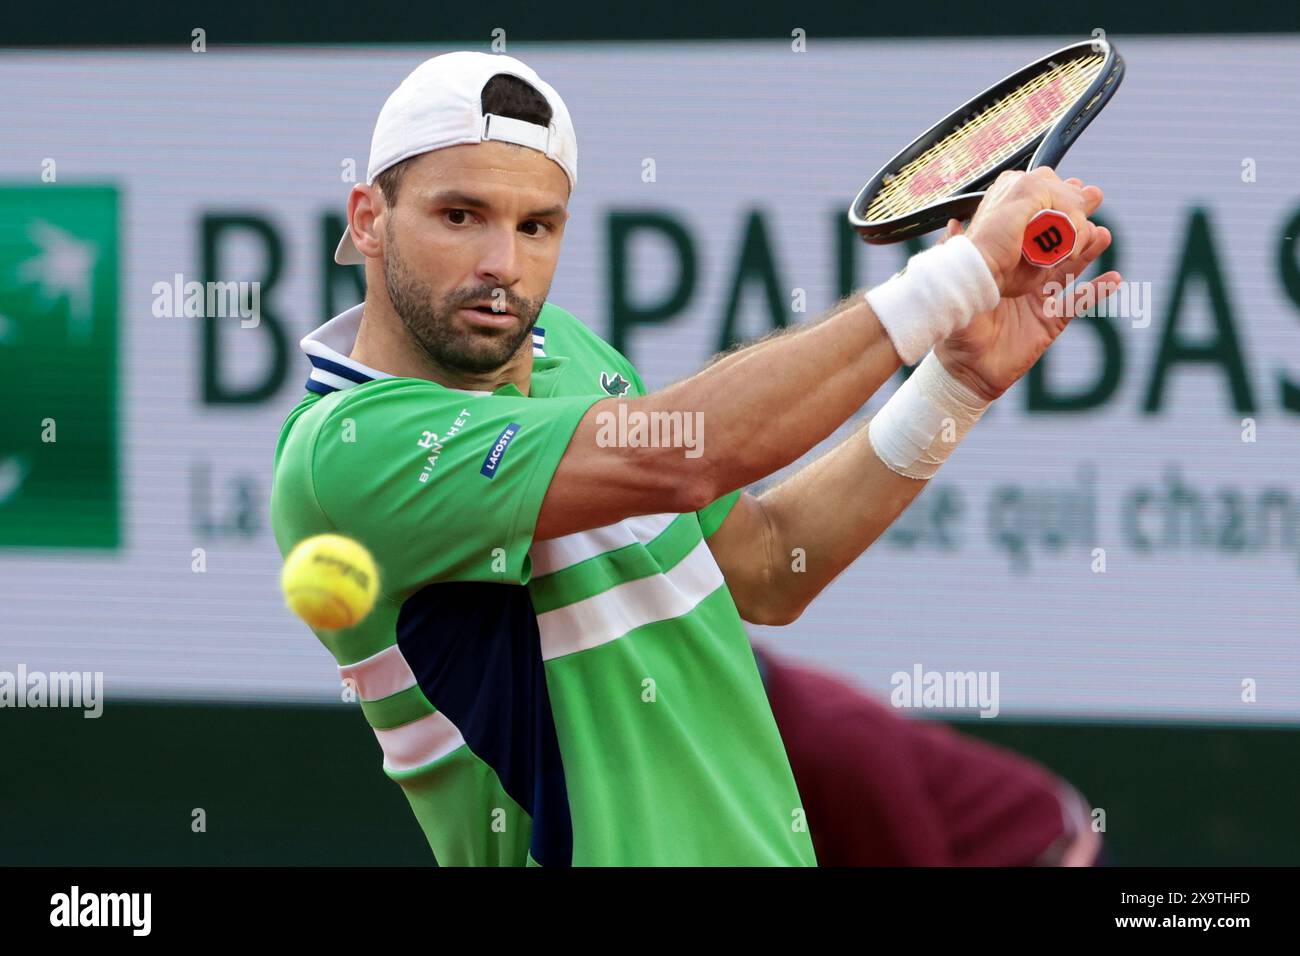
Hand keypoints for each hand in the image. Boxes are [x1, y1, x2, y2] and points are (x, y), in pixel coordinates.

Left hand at [934, 193, 1121, 402]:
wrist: (963, 373)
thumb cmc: (954, 329)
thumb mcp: (953, 290)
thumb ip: (954, 256)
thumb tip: (952, 223)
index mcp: (1002, 265)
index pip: (1027, 230)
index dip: (1045, 209)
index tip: (1062, 187)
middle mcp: (1023, 277)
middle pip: (1056, 242)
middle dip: (1076, 219)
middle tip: (1094, 196)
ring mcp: (1040, 298)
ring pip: (1070, 267)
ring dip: (1088, 249)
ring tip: (1102, 234)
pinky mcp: (1050, 322)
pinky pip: (1079, 304)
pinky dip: (1097, 292)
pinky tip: (1114, 279)